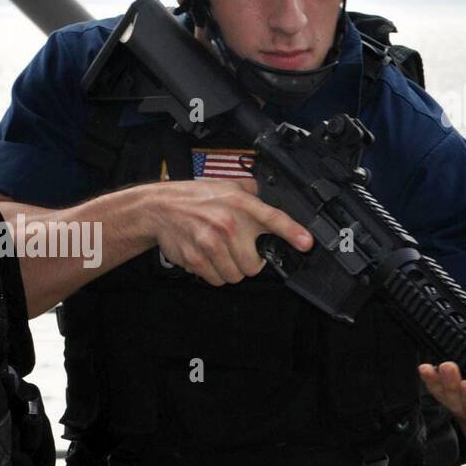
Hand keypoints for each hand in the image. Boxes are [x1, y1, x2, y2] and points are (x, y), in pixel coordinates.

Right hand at [142, 178, 312, 285]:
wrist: (159, 208)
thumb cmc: (194, 198)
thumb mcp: (226, 186)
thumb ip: (250, 192)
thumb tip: (269, 197)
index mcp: (240, 204)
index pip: (273, 218)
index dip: (292, 233)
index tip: (306, 244)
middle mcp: (228, 223)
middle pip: (254, 265)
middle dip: (249, 263)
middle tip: (239, 252)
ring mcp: (211, 242)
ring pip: (235, 276)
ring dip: (230, 270)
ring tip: (220, 254)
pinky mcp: (196, 258)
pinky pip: (216, 280)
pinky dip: (213, 274)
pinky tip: (207, 258)